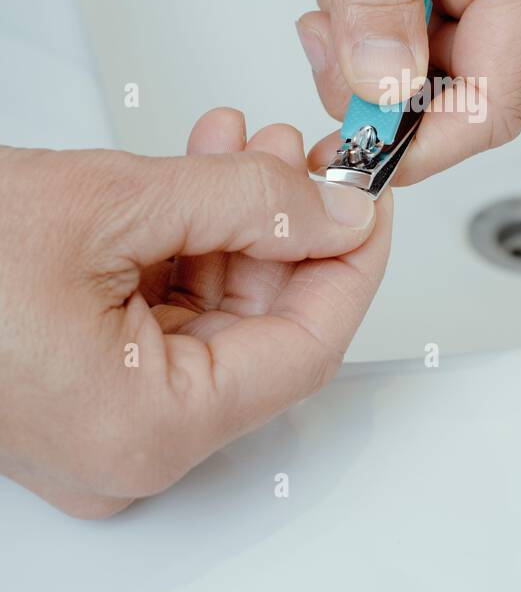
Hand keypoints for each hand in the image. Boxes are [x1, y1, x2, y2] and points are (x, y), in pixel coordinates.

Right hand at [0, 109, 389, 517]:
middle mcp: (126, 445)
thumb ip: (247, 202)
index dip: (349, 268)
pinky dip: (187, 244)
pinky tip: (198, 175)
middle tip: (306, 160)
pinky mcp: (79, 384)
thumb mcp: (115, 204)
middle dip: (287, 232)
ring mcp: (100, 419)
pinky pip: (162, 315)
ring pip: (214, 316)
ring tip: (246, 146)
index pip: (303, 353)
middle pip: (260, 333)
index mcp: (145, 428)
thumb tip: (334, 211)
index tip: (370, 205)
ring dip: (236, 225)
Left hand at [268, 0, 520, 183]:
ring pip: (416, 66)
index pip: (500, 95)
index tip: (353, 149)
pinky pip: (390, 27)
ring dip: (356, 36)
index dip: (428, 141)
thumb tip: (386, 88)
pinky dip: (349, 9)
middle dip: (379, 82)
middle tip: (321, 26)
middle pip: (458, 92)